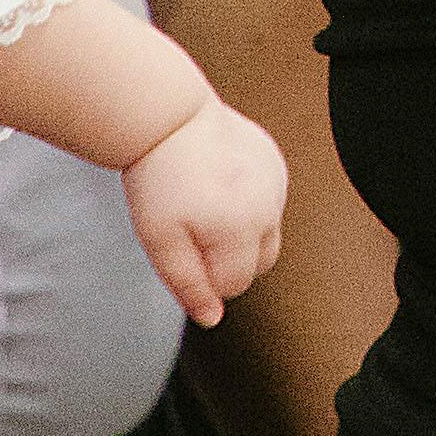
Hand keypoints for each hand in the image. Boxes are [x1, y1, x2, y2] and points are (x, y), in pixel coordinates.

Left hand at [122, 98, 287, 327]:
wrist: (167, 115)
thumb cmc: (158, 180)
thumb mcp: (160, 243)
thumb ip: (189, 286)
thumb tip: (213, 320)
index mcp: (241, 231)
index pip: (234, 285)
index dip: (201, 274)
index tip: (178, 245)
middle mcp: (270, 208)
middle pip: (259, 264)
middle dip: (227, 259)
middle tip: (190, 229)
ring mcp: (277, 182)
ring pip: (266, 233)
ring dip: (239, 232)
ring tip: (204, 203)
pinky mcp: (275, 161)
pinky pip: (269, 200)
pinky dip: (248, 203)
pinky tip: (217, 183)